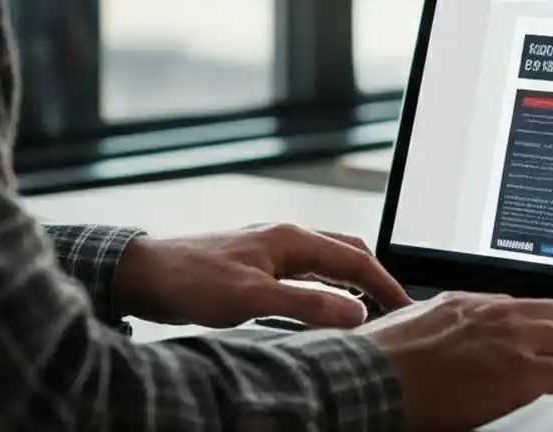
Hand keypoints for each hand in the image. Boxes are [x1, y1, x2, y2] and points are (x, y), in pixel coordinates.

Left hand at [113, 224, 412, 327]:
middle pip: (349, 253)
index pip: (357, 260)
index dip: (387, 285)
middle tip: (397, 310)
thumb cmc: (192, 282)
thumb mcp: (252, 299)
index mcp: (293, 239)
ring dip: (354, 283)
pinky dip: (329, 288)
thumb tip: (358, 314)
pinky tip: (326, 307)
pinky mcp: (257, 263)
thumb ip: (308, 305)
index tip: (409, 310)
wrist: (143, 273)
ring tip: (372, 311)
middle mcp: (288, 237)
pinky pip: (308, 272)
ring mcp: (272, 248)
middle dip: (377, 279)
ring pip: (328, 262)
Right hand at [359, 292, 552, 429]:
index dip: (546, 329)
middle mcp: (496, 312)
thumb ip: (438, 330)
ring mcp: (511, 337)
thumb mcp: (412, 328)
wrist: (369, 377)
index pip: (526, 307)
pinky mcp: (521, 371)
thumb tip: (439, 344)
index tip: (550, 347)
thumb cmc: (377, 361)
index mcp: (470, 303)